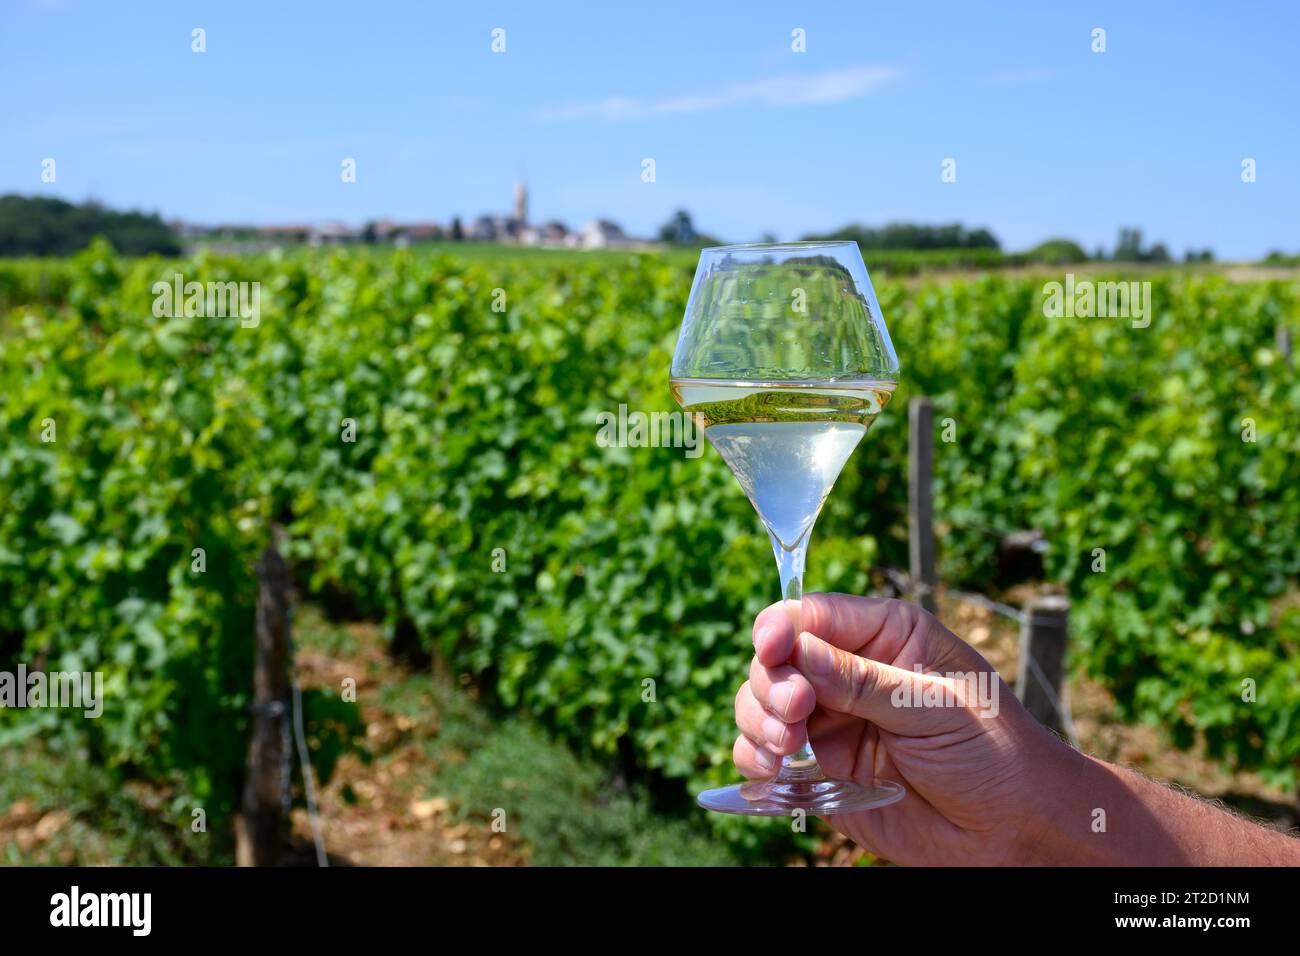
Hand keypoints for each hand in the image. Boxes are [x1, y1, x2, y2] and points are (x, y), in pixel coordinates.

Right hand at [733, 593, 1079, 864]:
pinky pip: (764, 756)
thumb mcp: (935, 707)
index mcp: (885, 635)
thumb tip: (796, 651)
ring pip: (760, 705)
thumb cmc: (994, 753)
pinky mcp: (819, 769)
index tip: (772, 651)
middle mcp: (848, 672)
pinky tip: (771, 771)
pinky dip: (754, 760)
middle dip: (772, 684)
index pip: (813, 614)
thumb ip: (863, 682)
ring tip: (785, 747)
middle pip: (775, 659)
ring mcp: (830, 721)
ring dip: (758, 722)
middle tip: (795, 714)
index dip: (781, 628)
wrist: (1014, 830)